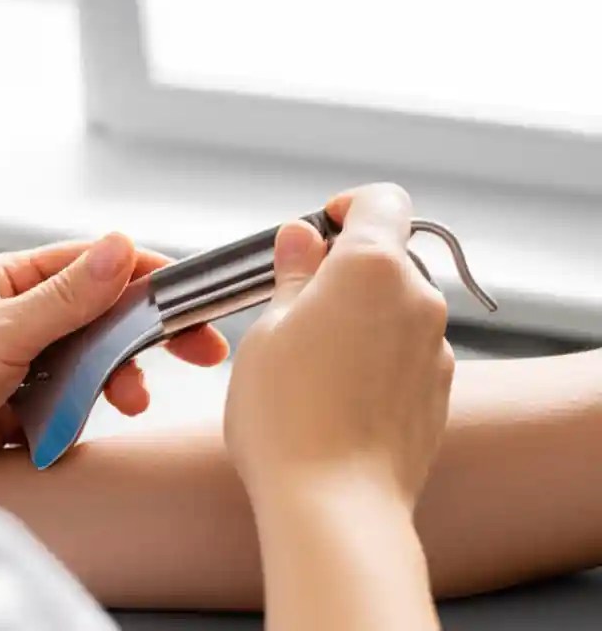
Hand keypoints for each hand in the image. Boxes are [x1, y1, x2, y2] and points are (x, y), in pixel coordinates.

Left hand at [0, 233, 228, 493]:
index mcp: (10, 282)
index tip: (194, 302)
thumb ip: (69, 299)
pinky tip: (67, 431)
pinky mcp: (8, 417)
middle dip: (146, 337)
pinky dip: (74, 420)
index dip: (150, 280)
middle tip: (199, 356)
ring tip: (123, 402)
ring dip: (110, 384)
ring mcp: (13, 370)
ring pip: (88, 369)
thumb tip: (123, 246)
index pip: (96, 266)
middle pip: (101, 319)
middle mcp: (15, 321)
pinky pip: (63, 412)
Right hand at [226, 183, 455, 509]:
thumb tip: (301, 239)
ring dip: (357, 318)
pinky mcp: (437, 392)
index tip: (315, 230)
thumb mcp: (268, 330)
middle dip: (342, 270)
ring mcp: (435, 348)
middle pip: (386, 257)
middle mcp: (417, 300)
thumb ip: (294, 275)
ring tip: (305, 362)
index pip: (382, 201)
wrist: (333, 506)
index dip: (347, 207)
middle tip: (291, 305)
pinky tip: (332, 396)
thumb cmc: (287, 417)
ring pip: (394, 309)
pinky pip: (403, 353)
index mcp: (373, 268)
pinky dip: (373, 358)